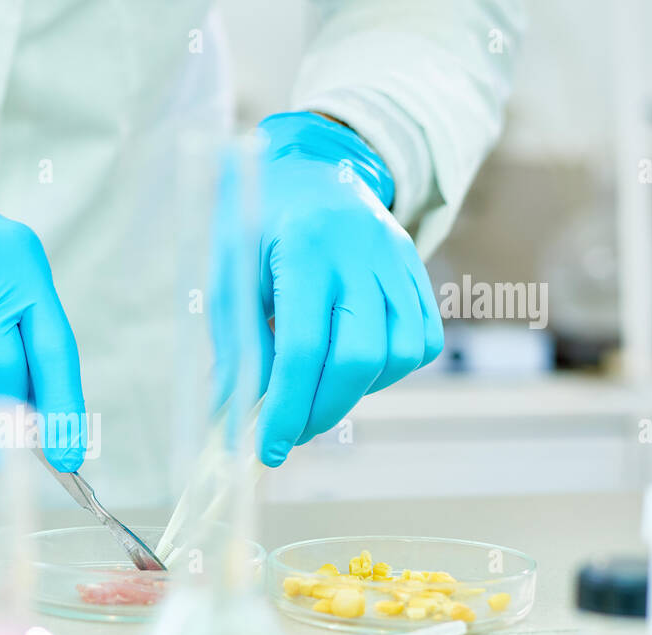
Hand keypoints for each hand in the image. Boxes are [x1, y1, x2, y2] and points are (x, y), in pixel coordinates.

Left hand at [212, 112, 442, 466]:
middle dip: (322, 411)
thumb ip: (235, 346)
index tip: (267, 448)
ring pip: (400, 355)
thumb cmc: (258, 226)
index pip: (302, 347)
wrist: (312, 169)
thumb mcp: (229, 276)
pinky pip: (422, 342)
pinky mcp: (419, 273)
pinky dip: (388, 371)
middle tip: (290, 434)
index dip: (286, 407)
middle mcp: (362, 254)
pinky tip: (351, 367)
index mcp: (305, 250)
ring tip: (317, 393)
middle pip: (358, 357)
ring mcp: (399, 262)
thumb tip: (231, 418)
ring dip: (357, 393)